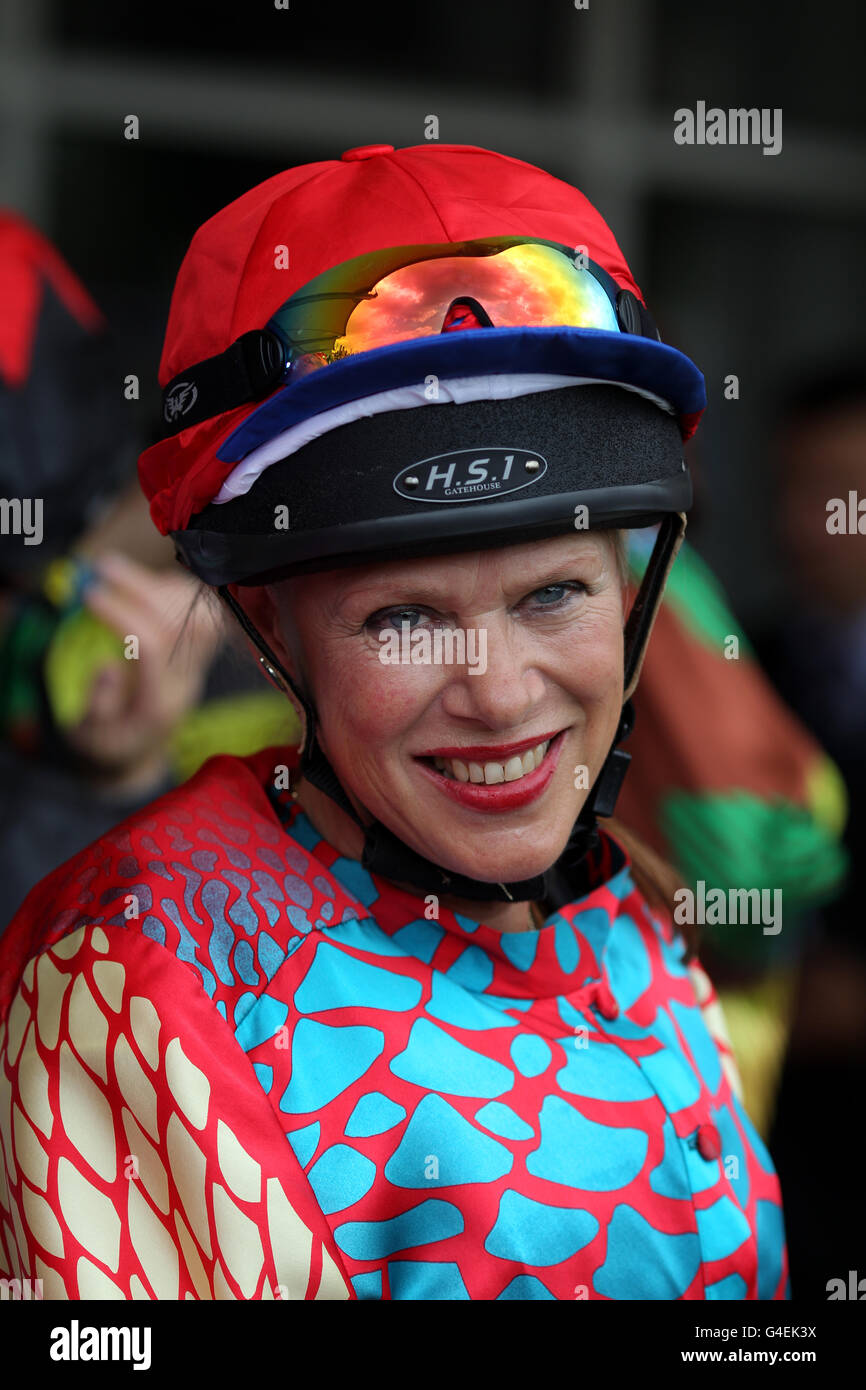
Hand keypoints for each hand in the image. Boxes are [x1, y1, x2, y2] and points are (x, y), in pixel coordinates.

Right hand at [63, 553, 223, 792]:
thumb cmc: (109, 740)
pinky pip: (200, 609)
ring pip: (198, 612)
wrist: (139, 749)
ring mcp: (196, 663)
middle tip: (101, 567)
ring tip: (117, 571)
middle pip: (181, 623)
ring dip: (160, 584)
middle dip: (141, 588)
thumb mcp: (91, 736)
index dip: (123, 616)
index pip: (153, 648)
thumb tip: (106, 667)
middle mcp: (186, 680)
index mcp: (158, 702)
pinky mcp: (197, 649)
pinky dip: (173, 588)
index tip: (90, 596)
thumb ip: (97, 707)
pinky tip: (141, 583)